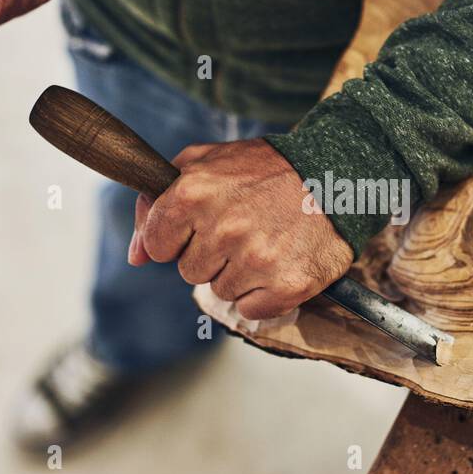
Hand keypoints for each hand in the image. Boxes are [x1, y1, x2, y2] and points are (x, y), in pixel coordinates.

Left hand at [128, 139, 353, 319]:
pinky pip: (250, 309)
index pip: (157, 244)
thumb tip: (135, 256)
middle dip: (211, 254)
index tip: (204, 224)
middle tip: (244, 228)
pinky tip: (280, 262)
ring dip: (239, 273)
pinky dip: (263, 294)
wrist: (337, 175)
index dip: (179, 237)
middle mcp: (223, 228)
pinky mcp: (286, 286)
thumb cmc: (267, 170)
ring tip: (266, 241)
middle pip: (189, 271)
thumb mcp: (205, 164)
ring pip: (220, 291)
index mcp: (193, 193)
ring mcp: (255, 260)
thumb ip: (158, 203)